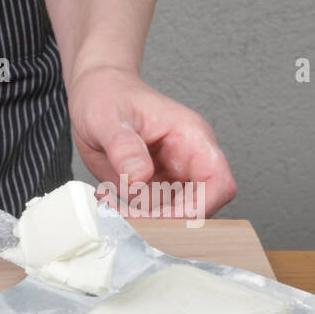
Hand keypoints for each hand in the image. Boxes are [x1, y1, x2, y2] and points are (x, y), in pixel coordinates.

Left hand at [67, 65, 236, 219]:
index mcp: (191, 138)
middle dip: (165, 221)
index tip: (163, 219)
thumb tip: (140, 178)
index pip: (218, 183)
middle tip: (126, 217)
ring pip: (174, 216)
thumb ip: (124, 148)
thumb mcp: (107, 118)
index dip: (197, 208)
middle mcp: (188, 159)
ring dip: (144, 222)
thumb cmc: (107, 95)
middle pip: (200, 207)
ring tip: (110, 204)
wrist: (96, 91)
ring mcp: (172, 175)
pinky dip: (132, 216)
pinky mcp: (154, 186)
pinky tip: (108, 199)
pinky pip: (152, 212)